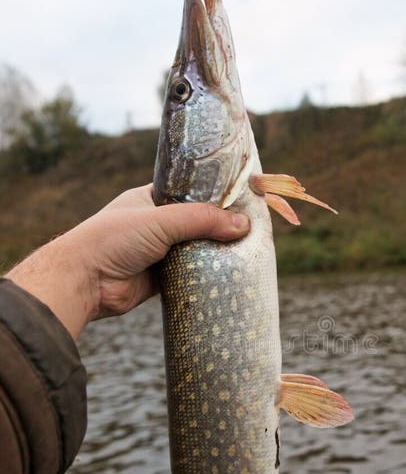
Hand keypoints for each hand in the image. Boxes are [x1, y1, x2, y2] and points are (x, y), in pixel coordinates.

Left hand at [6, 184, 248, 339]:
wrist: (84, 282)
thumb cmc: (113, 239)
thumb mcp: (160, 221)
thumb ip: (201, 220)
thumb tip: (243, 225)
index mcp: (150, 199)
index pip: (189, 192)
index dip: (214, 195)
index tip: (243, 199)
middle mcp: (155, 224)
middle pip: (196, 223)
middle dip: (219, 227)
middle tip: (252, 227)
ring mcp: (158, 252)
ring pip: (195, 250)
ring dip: (214, 253)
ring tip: (247, 250)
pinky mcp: (160, 279)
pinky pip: (189, 275)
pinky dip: (205, 276)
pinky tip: (229, 274)